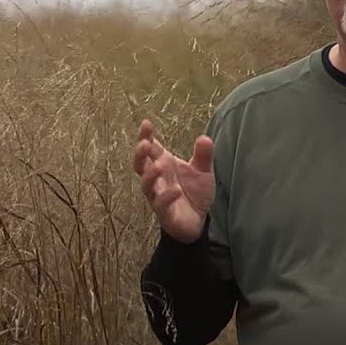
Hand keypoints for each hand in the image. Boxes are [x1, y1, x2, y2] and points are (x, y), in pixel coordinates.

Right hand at [132, 119, 214, 243]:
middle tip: (144, 144)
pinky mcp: (165, 213)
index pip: (151, 149)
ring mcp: (158, 196)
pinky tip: (175, 190)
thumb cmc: (194, 192)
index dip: (146, 136)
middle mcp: (157, 179)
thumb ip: (203, 156)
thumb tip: (205, 138)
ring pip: (146, 185)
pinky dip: (166, 197)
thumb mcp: (203, 171)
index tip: (146, 123)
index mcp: (163, 165)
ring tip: (159, 165)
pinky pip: (161, 205)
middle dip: (140, 154)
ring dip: (150, 175)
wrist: (198, 221)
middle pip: (141, 165)